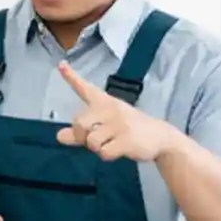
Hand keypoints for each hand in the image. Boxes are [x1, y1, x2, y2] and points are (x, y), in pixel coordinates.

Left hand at [55, 61, 179, 161]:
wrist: (161, 137)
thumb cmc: (128, 129)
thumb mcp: (105, 126)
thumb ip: (80, 132)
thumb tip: (59, 136)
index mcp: (104, 102)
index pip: (85, 88)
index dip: (71, 76)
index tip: (61, 64)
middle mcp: (110, 109)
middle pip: (79, 123)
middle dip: (81, 136)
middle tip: (95, 139)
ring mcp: (119, 123)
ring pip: (91, 141)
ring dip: (97, 148)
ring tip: (111, 143)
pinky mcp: (127, 139)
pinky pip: (103, 153)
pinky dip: (107, 156)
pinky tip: (119, 150)